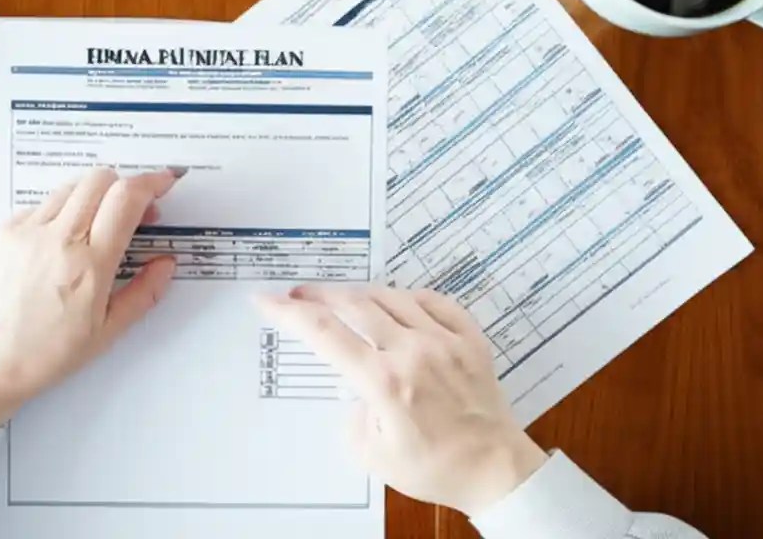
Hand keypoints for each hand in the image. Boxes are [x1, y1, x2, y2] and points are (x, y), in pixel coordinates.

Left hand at [0, 167, 182, 424]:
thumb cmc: (42, 357)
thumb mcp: (105, 334)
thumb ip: (143, 294)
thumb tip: (167, 263)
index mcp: (89, 265)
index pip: (127, 198)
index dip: (152, 182)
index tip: (165, 183)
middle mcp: (58, 238)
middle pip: (100, 178)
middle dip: (125, 185)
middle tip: (136, 211)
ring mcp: (27, 231)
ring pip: (71, 187)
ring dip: (94, 195)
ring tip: (99, 226)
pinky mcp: (3, 232)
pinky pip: (41, 205)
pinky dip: (62, 212)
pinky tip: (62, 241)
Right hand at [256, 285, 546, 514]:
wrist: (494, 469)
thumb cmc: (434, 467)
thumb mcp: (371, 455)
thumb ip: (350, 414)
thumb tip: (354, 385)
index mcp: (384, 381)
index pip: (325, 333)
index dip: (290, 312)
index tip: (267, 300)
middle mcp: (414, 351)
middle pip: (354, 303)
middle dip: (319, 294)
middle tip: (300, 294)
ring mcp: (445, 340)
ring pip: (391, 295)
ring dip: (360, 293)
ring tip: (343, 300)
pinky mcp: (470, 338)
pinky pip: (433, 300)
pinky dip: (408, 297)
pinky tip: (396, 304)